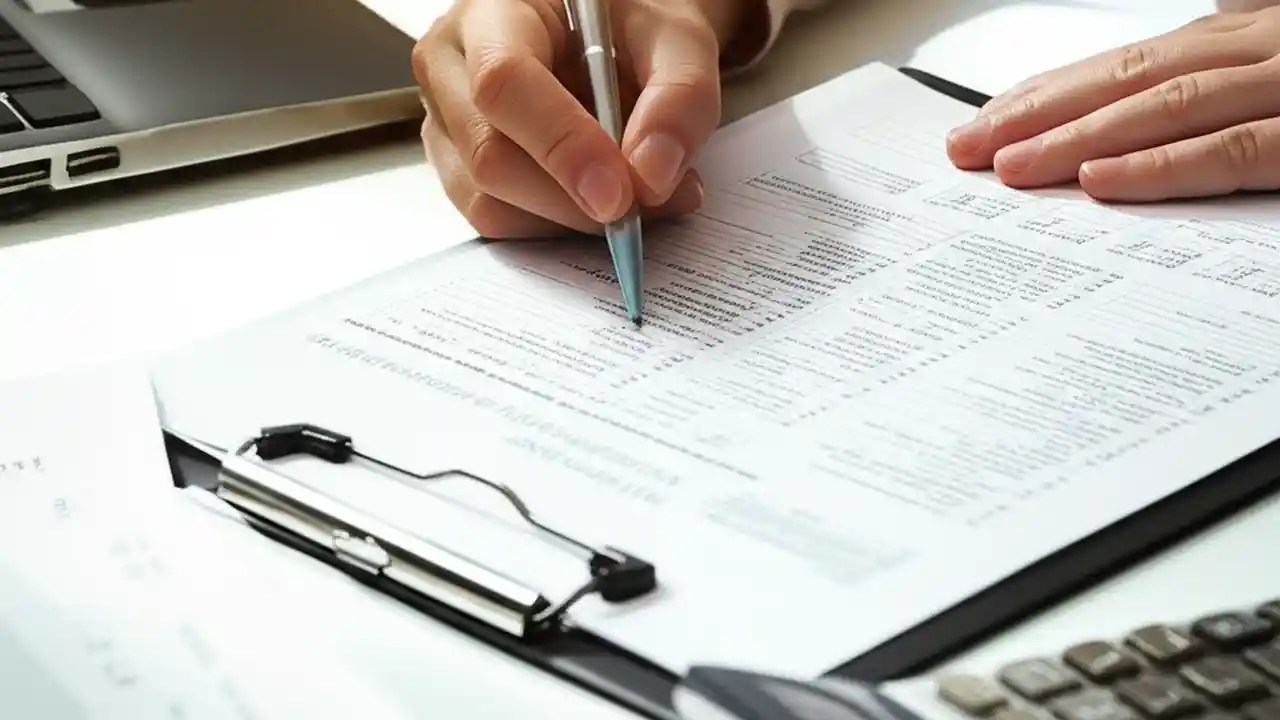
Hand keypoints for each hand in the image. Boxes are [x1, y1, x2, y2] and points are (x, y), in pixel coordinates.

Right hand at [414, 0, 744, 237]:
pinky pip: (499, 221)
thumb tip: (652, 176)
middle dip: (573, 199)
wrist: (614, 38)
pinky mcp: (460, 168)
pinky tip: (598, 198)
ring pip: (489, 203)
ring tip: (635, 196)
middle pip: (490, 156)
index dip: (561, 145)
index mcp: (494, 10)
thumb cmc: (632, 26)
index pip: (503, 82)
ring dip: (569, 220)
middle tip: (646, 203)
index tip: (618, 194)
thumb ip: (679, 96)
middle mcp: (450, 64)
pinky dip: (557, 226)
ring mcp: (447, 122)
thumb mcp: (676, 37)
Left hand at [946, 6, 1279, 201]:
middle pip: (1130, 78)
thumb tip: (1124, 125)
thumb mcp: (1271, 88)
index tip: (986, 123)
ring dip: (1079, 138)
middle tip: (968, 148)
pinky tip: (1099, 180)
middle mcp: (1257, 54)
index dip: (1051, 94)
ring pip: (1166, 106)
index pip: (1127, 65)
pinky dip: (1160, 164)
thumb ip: (1210, 89)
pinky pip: (1230, 151)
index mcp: (1243, 42)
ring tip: (1009, 167)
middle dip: (1040, 114)